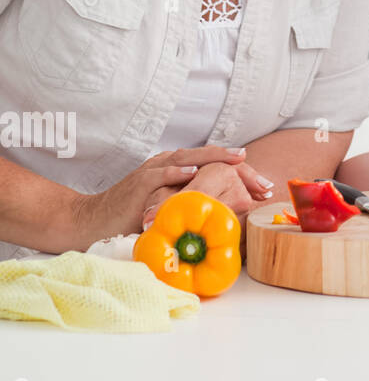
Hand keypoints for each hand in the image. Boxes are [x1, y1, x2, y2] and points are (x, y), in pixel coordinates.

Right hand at [69, 143, 249, 248]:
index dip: (242, 173)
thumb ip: (193, 207)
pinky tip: (194, 171)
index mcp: (176, 170)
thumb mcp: (169, 210)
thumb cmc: (131, 218)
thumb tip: (230, 218)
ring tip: (239, 160)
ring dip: (214, 158)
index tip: (266, 187)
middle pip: (208, 158)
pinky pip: (159, 174)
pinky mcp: (137, 184)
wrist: (91, 222)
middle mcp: (166, 164)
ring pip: (187, 158)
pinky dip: (176, 171)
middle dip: (238, 166)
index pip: (215, 166)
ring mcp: (151, 172)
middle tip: (263, 180)